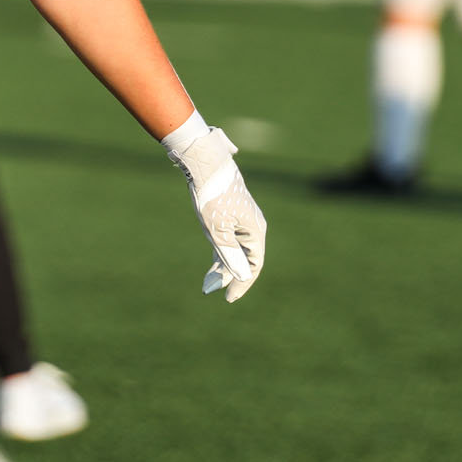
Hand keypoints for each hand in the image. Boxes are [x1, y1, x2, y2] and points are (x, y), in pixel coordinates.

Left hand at [166, 125, 266, 301]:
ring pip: (237, 250)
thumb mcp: (218, 230)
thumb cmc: (213, 196)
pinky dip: (222, 252)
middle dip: (229, 277)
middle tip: (210, 290)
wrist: (206, 163)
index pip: (253, 265)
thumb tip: (240, 278)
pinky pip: (231, 240)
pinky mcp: (232, 214)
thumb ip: (229, 256)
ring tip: (208, 282)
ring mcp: (243, 219)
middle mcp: (254, 226)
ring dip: (224, 266)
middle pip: (245, 259)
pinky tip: (213, 264)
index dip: (242, 284)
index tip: (228, 298)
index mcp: (255, 231)